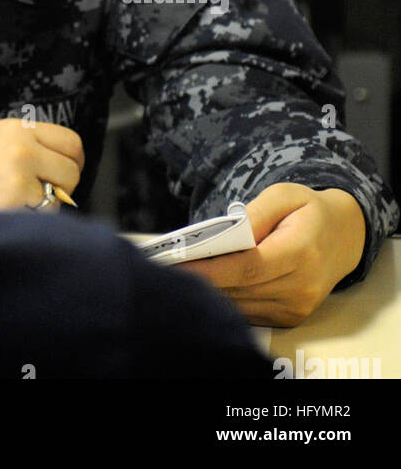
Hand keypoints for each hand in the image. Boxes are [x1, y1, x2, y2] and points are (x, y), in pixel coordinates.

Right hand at [0, 118, 83, 223]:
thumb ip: (29, 148)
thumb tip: (64, 171)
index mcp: (17, 128)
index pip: (71, 142)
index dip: (74, 161)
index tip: (69, 171)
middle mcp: (22, 147)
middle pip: (71, 171)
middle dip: (62, 187)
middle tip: (42, 194)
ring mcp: (19, 176)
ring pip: (59, 199)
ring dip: (44, 208)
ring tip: (13, 205)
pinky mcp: (13, 203)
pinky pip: (41, 218)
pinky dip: (29, 221)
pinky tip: (4, 214)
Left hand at [184, 184, 365, 326]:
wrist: (344, 237)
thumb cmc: (309, 211)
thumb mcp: (284, 195)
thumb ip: (255, 213)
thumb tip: (226, 232)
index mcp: (300, 252)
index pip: (248, 267)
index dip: (212, 270)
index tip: (179, 265)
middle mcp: (302, 286)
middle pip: (242, 289)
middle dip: (202, 281)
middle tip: (167, 270)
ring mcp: (298, 307)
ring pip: (243, 305)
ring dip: (211, 293)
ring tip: (179, 277)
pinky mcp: (293, 317)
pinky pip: (251, 313)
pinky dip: (228, 300)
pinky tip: (207, 286)